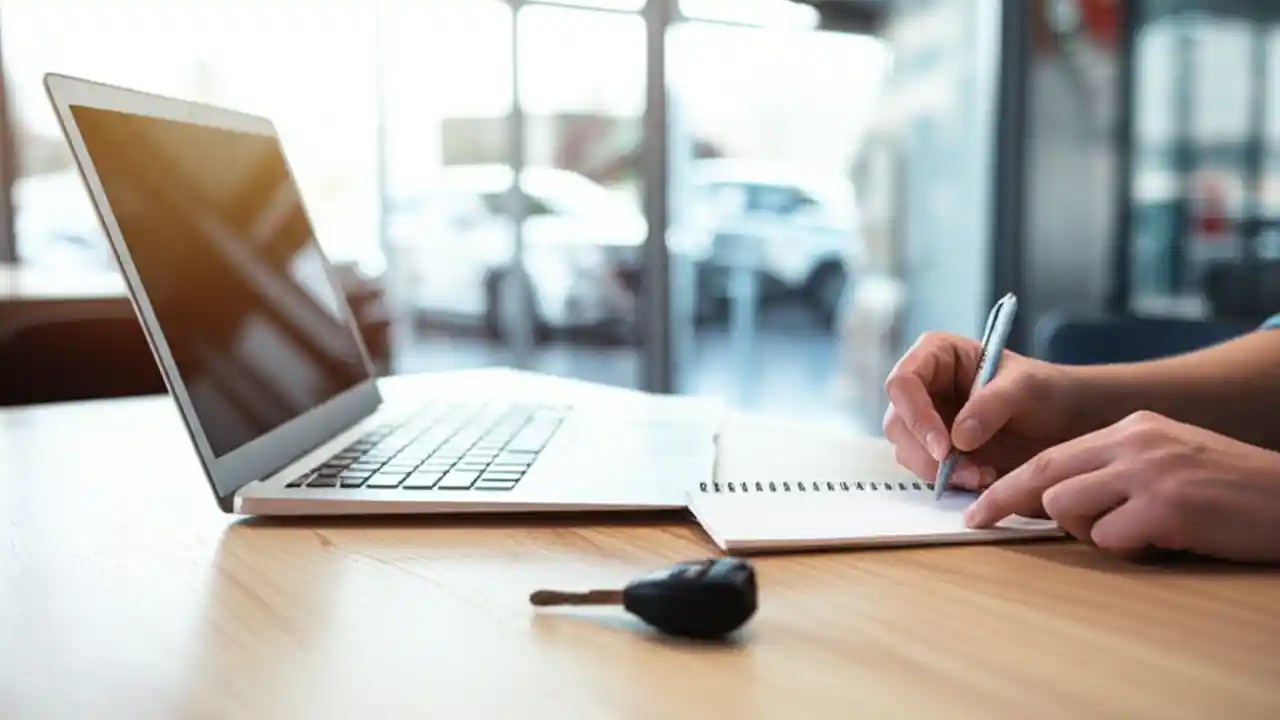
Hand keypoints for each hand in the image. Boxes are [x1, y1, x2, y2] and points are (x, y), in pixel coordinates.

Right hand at [882, 332, 1080, 490]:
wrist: (1068, 423)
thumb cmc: (1048, 390)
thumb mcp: (1026, 388)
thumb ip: (991, 405)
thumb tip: (958, 439)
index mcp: (937, 355)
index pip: (903, 383)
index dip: (915, 415)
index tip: (944, 448)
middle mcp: (924, 387)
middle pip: (898, 423)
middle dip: (927, 454)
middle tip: (966, 473)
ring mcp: (928, 421)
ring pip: (907, 451)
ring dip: (939, 472)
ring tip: (983, 476)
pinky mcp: (938, 451)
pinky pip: (927, 471)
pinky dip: (951, 481)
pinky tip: (982, 479)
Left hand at [965, 411, 1279, 561]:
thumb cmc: (1228, 491)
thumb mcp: (1165, 462)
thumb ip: (1112, 472)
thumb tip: (1053, 503)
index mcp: (1131, 428)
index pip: (1051, 455)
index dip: (1009, 484)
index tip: (977, 507)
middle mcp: (1134, 442)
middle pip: (1042, 475)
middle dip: (1004, 502)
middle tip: (978, 524)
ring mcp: (1149, 472)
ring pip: (1066, 507)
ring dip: (1087, 533)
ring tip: (1134, 533)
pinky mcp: (1167, 506)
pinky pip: (1109, 538)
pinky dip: (1125, 549)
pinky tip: (1161, 541)